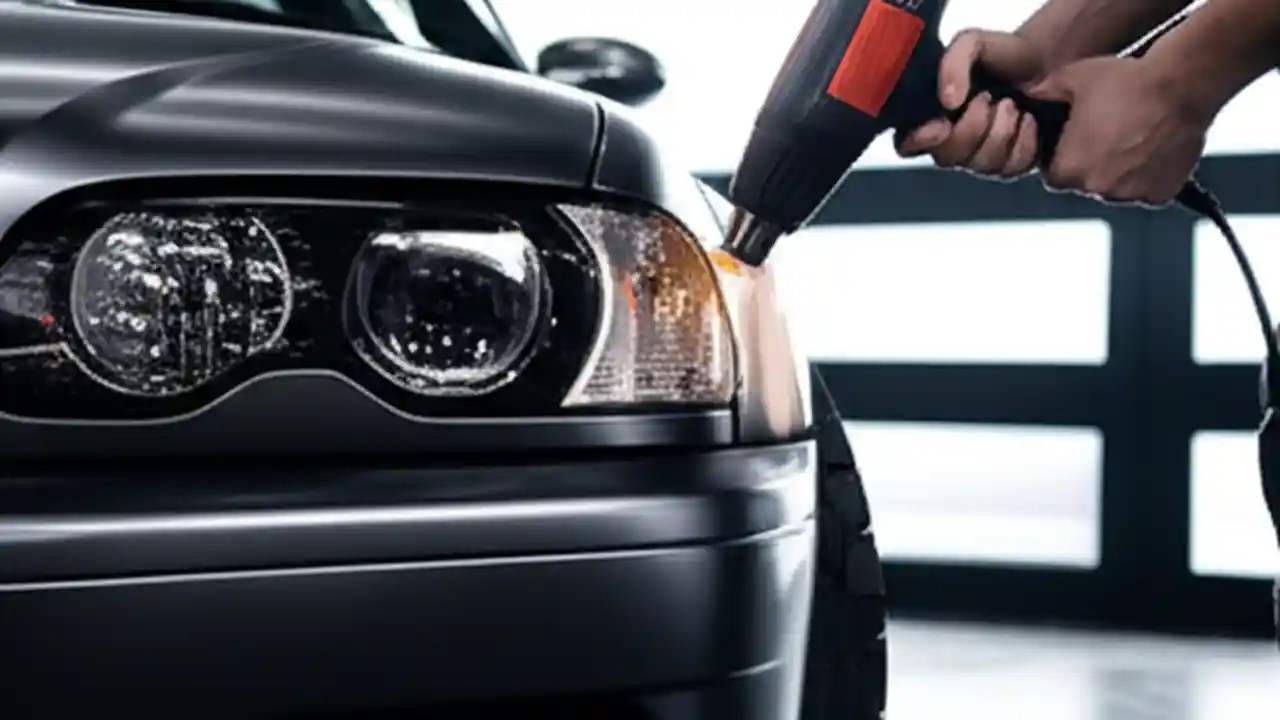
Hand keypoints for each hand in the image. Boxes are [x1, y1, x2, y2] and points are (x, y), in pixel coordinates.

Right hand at [896, 29, 1048, 179]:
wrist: (1049, 64)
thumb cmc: (1006, 55)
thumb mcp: (974, 43)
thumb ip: (952, 63)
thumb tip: (948, 102)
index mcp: (934, 115)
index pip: (907, 143)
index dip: (919, 140)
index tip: (941, 123)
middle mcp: (952, 142)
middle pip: (945, 158)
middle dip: (971, 127)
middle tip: (988, 98)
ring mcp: (981, 159)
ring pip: (979, 166)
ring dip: (1000, 132)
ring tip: (1011, 105)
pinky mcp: (1010, 167)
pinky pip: (1010, 170)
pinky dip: (1023, 143)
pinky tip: (1027, 121)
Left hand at [1031, 56, 1209, 206]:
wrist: (1182, 83)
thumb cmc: (1125, 79)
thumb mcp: (1072, 78)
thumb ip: (1042, 92)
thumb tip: (1026, 96)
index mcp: (1068, 170)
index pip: (1053, 175)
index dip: (1062, 157)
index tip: (1075, 140)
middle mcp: (1097, 190)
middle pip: (1084, 183)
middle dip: (1090, 164)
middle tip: (1107, 134)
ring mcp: (1131, 195)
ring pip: (1115, 189)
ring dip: (1118, 172)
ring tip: (1132, 137)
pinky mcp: (1160, 195)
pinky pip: (1145, 190)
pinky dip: (1147, 175)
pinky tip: (1153, 147)